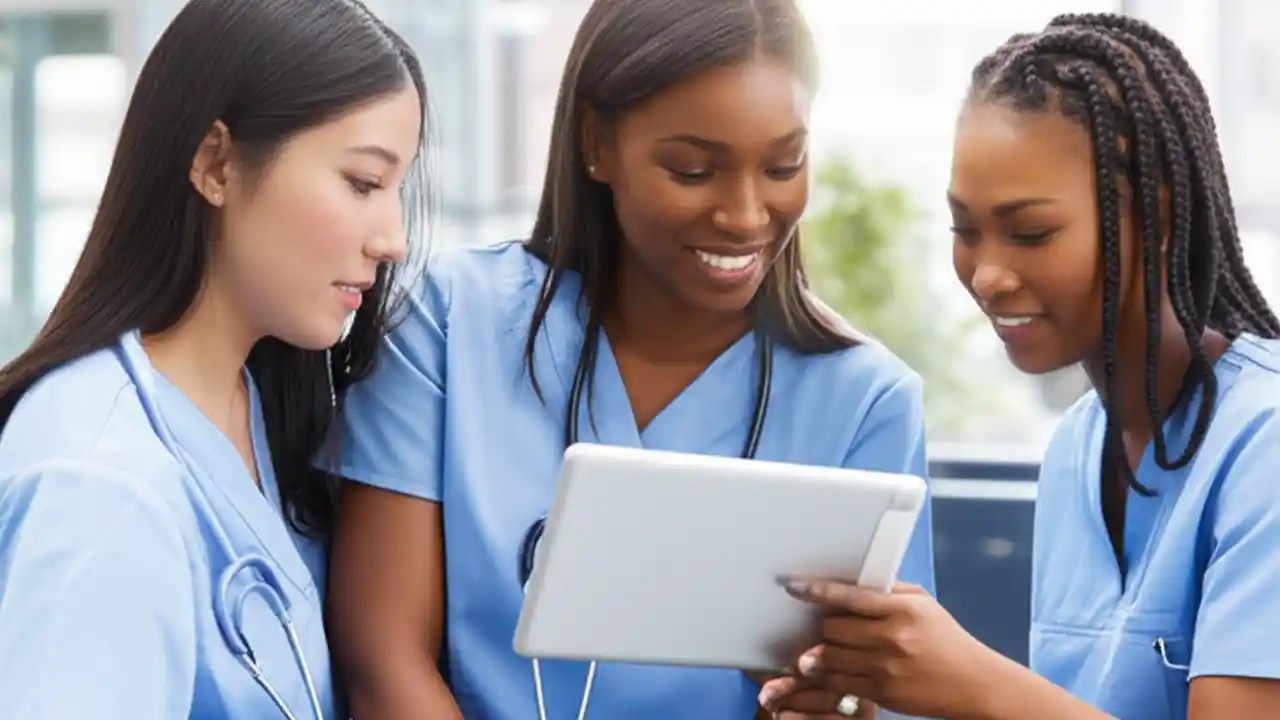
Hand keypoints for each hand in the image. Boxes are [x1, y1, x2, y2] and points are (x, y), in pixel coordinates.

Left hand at [758, 580, 1003, 718]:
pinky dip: (828, 676)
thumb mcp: (924, 605)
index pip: (850, 596)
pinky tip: (824, 672)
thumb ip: (890, 590)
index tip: (794, 587)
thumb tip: (854, 579)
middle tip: (826, 627)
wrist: (973, 683)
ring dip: (819, 653)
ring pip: (830, 656)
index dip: (818, 591)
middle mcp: (891, 638)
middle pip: (833, 628)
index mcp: (902, 610)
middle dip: (825, 626)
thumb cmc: (947, 639)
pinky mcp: (881, 692)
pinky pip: (840, 683)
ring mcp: (884, 668)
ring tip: (815, 651)